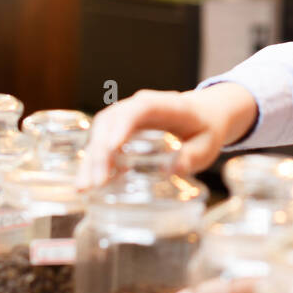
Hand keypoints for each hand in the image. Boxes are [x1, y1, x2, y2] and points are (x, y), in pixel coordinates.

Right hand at [79, 83, 258, 188]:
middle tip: (96, 182)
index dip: (124, 125)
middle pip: (112, 120)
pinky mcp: (120, 129)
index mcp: (166, 104)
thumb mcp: (208, 143)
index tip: (112, 148)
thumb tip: (173, 169)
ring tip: (85, 187)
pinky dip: (93, 161)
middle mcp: (140, 106)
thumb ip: (193, 155)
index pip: (141, 108)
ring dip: (91, 158)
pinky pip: (102, 140)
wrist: (204, 114)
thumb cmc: (205, 128)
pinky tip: (89, 184)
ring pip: (101, 130)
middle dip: (100, 150)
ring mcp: (127, 115)